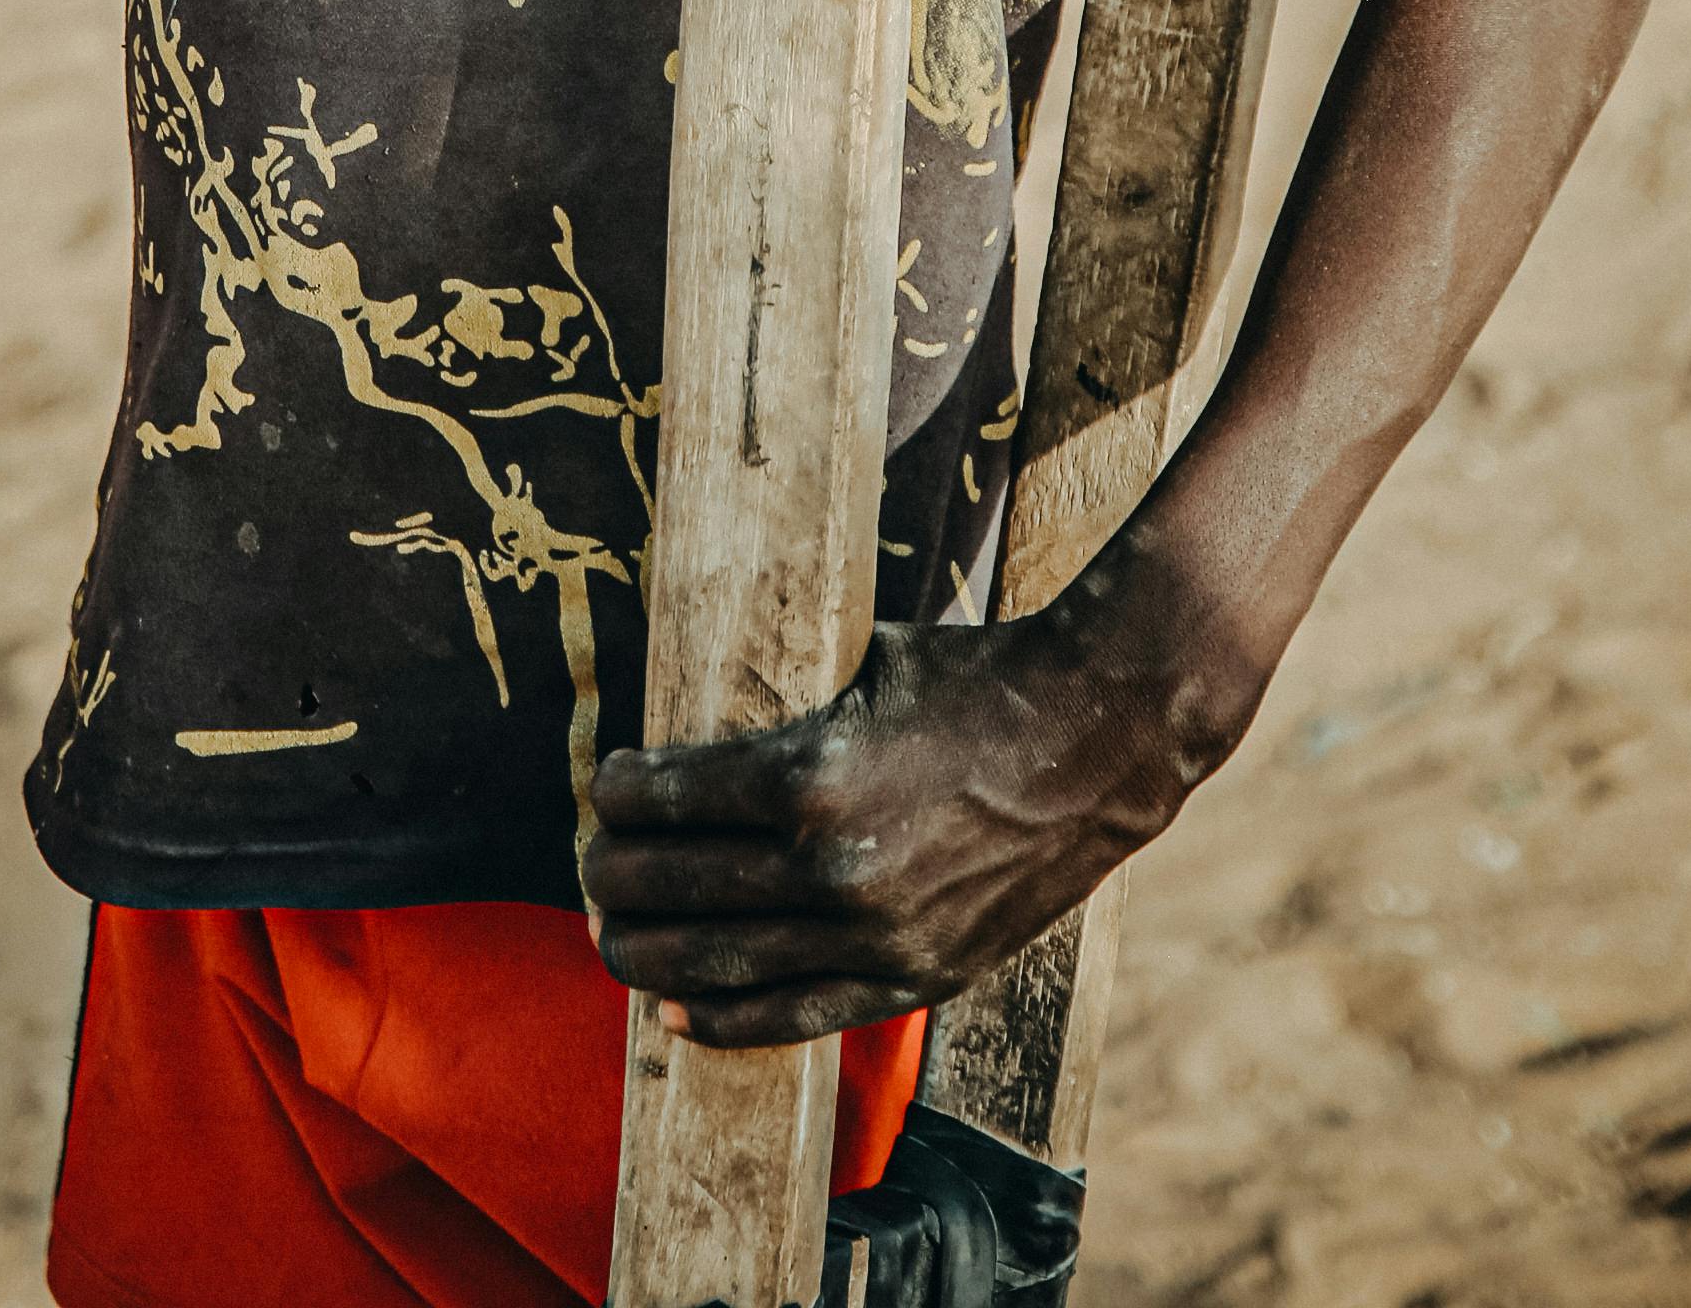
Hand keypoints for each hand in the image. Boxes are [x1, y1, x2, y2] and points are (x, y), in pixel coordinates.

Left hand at [582, 575, 1252, 1048]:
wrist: (1100, 735)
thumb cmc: (974, 677)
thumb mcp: (860, 669)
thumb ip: (786, 709)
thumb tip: (707, 724)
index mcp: (808, 776)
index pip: (668, 801)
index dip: (619, 796)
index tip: (604, 790)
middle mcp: (828, 867)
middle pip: (676, 887)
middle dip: (614, 876)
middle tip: (590, 865)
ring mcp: (873, 934)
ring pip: (721, 963)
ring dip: (650, 954)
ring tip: (611, 939)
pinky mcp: (915, 974)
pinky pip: (799, 1015)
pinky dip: (728, 1021)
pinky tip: (678, 1015)